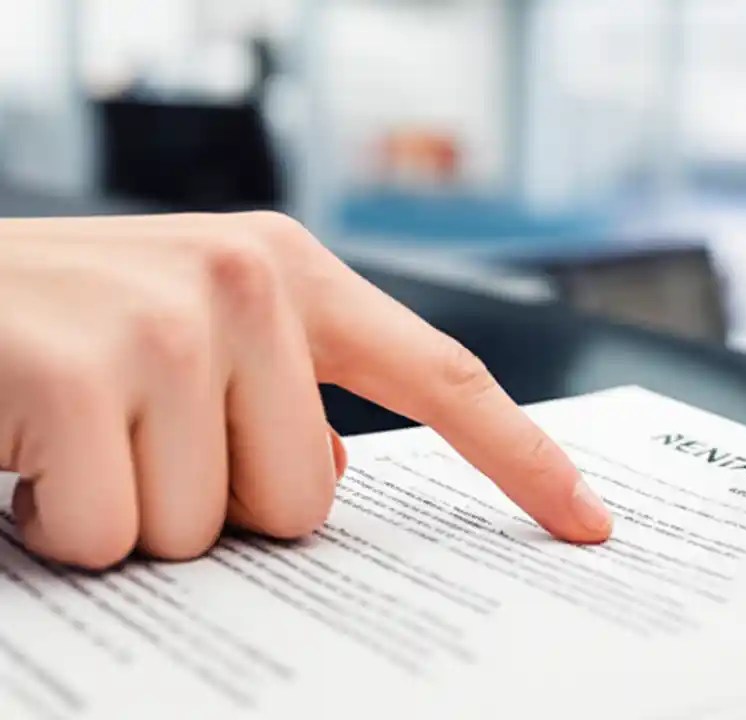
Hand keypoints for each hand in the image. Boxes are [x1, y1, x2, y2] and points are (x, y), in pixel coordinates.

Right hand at [0, 212, 611, 568]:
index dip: (521, 458)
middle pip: (308, 501)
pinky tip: (25, 451)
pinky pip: (115, 536)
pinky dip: (60, 523)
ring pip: (213, 530)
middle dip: (220, 504)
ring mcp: (165, 320)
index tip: (587, 520)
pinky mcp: (76, 372)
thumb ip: (283, 398)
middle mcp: (245, 280)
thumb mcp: (191, 337)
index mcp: (290, 272)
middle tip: (135, 440)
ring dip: (135, 513)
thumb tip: (336, 477)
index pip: (440, 378)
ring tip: (75, 435)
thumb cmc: (59, 329)